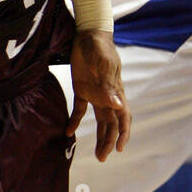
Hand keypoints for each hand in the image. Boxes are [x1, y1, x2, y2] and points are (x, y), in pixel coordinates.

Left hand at [67, 29, 130, 160]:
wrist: (88, 33)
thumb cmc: (99, 46)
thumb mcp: (103, 64)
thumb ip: (108, 86)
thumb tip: (117, 106)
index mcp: (116, 91)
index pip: (123, 117)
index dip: (123, 134)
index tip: (119, 149)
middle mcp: (108, 96)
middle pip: (111, 123)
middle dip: (108, 141)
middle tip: (102, 158)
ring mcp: (95, 93)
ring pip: (100, 120)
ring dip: (99, 136)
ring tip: (96, 154)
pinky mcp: (82, 89)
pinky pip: (80, 110)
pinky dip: (75, 121)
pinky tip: (68, 132)